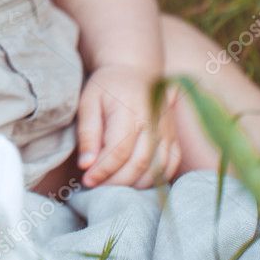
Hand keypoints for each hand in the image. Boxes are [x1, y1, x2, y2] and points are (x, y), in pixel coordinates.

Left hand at [76, 64, 180, 187]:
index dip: (103, 171)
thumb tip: (86, 165)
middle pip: (139, 164)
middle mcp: (153, 122)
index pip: (119, 151)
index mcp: (130, 110)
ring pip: (156, 169)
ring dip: (134, 185)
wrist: (135, 70)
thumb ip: (87, 133)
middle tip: (98, 188)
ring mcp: (167, 130)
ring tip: (113, 185)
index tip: (87, 181)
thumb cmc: (107, 87)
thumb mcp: (89, 102)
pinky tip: (135, 181)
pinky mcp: (173, 136)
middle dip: (116, 182)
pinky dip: (154, 180)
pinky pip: (169, 166)